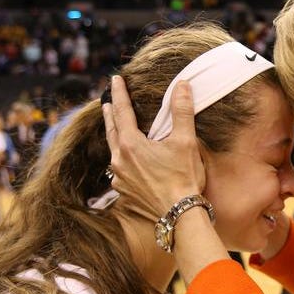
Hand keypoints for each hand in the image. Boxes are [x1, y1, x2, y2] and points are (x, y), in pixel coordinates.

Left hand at [102, 76, 205, 220]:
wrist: (179, 214)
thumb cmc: (183, 177)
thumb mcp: (185, 141)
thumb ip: (181, 111)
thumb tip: (182, 85)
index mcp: (130, 144)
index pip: (122, 111)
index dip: (119, 93)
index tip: (115, 79)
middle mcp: (119, 160)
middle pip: (112, 131)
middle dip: (111, 115)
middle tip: (108, 103)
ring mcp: (120, 178)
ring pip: (113, 152)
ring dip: (114, 138)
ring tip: (115, 130)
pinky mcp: (125, 192)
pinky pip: (119, 171)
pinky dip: (122, 160)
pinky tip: (126, 162)